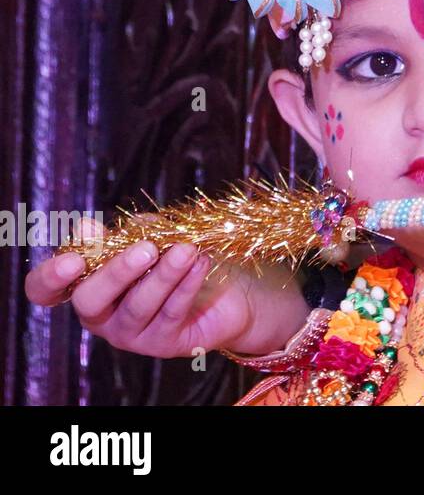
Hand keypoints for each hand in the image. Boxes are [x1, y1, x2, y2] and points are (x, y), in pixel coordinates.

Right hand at [24, 219, 310, 358]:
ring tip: (186, 250)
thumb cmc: (180, 260)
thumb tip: (93, 229)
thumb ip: (129, 232)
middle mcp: (100, 315)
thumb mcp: (155, 238)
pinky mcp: (162, 343)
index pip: (45, 290)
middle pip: (89, 301)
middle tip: (146, 249)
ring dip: (163, 276)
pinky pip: (171, 313)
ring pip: (136, 307)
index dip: (49, 278)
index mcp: (86, 284)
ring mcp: (129, 333)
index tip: (72, 260)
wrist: (229, 293)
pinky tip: (200, 263)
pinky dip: (186, 285)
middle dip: (116, 273)